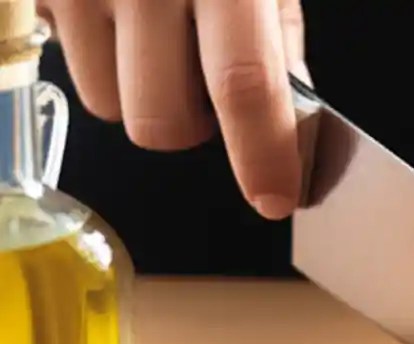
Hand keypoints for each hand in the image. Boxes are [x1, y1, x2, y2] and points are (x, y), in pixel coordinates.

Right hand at [39, 0, 307, 219]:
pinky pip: (64, 58)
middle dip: (188, 125)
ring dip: (134, 87)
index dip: (263, 153)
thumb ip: (275, 35)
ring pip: (105, 104)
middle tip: (199, 80)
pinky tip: (110, 4)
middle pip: (159, 123)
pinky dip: (92, 49)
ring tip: (147, 25)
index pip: (244, 84)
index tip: (276, 195)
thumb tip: (291, 122)